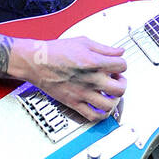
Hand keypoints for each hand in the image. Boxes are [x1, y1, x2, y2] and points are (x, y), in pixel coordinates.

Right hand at [10, 35, 126, 121]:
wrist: (36, 62)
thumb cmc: (56, 51)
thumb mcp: (83, 42)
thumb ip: (104, 48)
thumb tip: (119, 52)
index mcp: (94, 62)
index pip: (122, 66)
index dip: (121, 65)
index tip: (116, 66)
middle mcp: (91, 79)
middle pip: (120, 88)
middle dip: (122, 83)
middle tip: (116, 80)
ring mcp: (83, 93)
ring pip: (109, 105)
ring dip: (114, 100)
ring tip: (110, 94)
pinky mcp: (74, 103)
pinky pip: (93, 116)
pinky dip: (102, 115)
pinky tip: (101, 107)